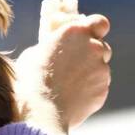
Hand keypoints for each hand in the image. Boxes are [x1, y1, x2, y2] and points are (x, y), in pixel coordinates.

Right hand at [14, 0, 111, 134]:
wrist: (41, 111)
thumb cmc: (31, 80)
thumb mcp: (34, 54)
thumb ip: (52, 46)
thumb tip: (54, 49)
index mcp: (75, 32)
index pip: (100, 22)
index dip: (96, 29)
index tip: (90, 36)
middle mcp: (93, 47)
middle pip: (102, 47)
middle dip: (92, 54)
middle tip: (75, 65)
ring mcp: (101, 69)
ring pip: (101, 69)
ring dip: (91, 73)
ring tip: (70, 86)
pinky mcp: (103, 90)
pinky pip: (99, 88)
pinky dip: (89, 91)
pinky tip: (72, 98)